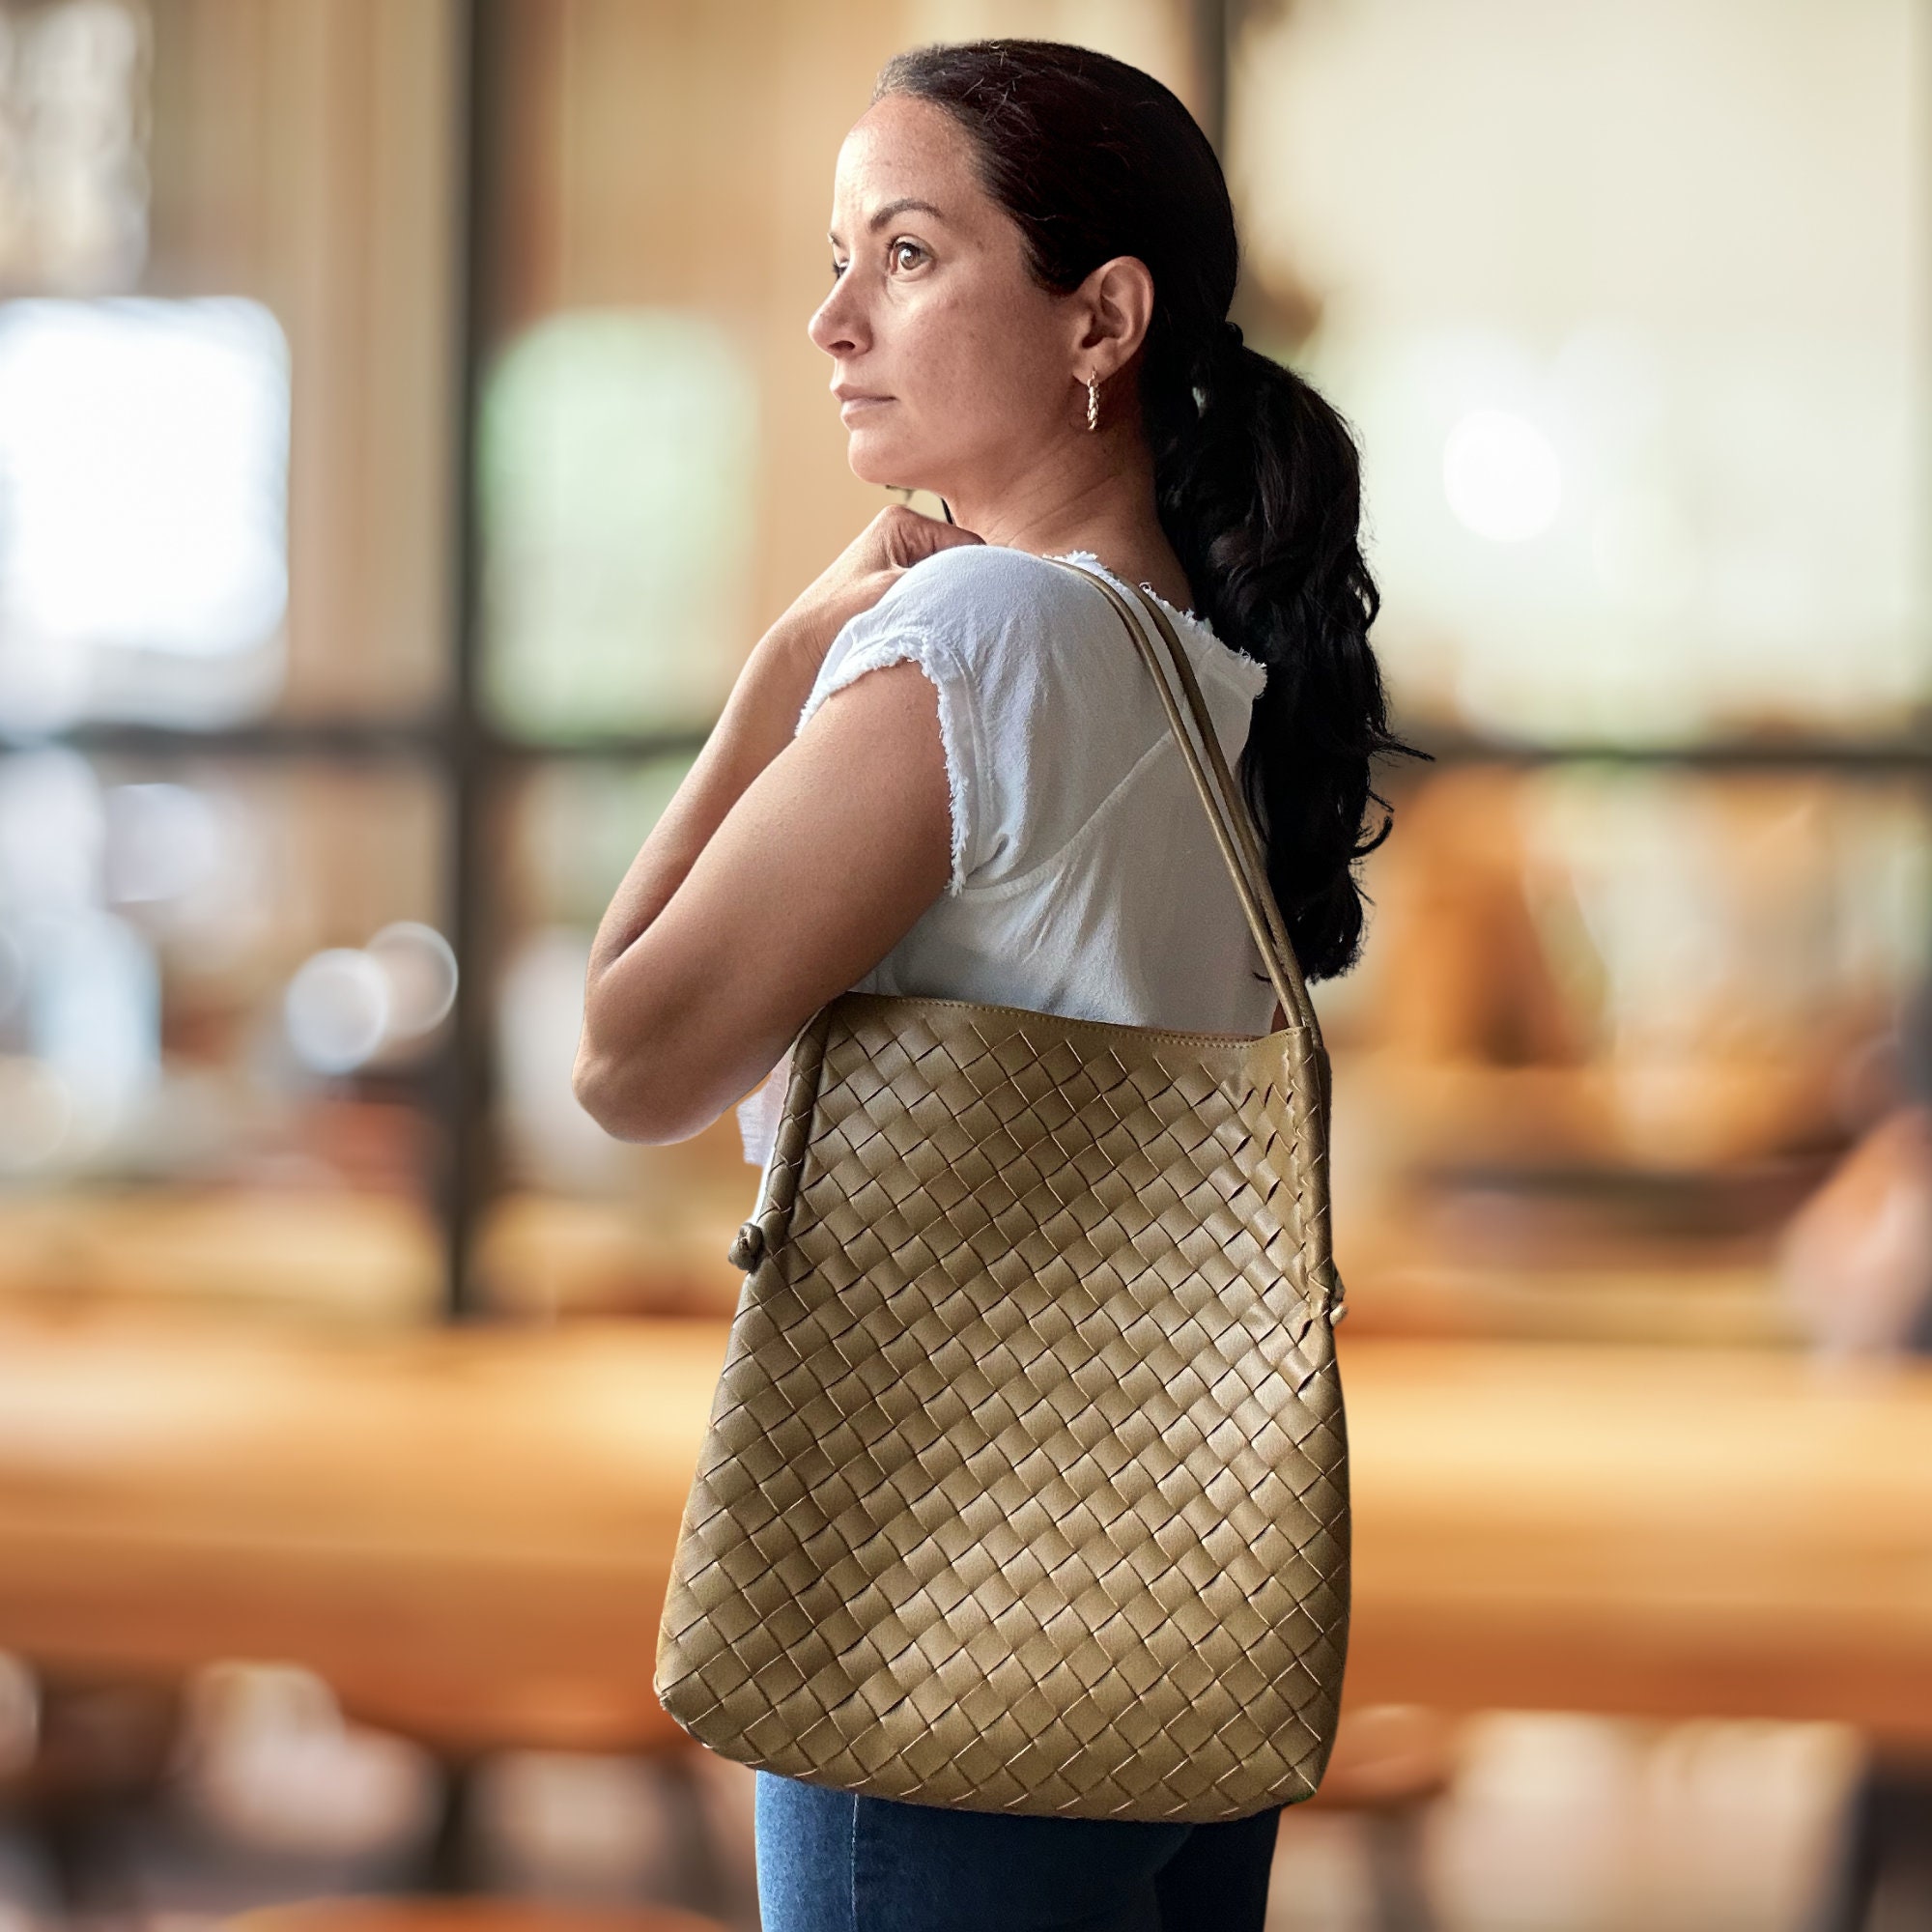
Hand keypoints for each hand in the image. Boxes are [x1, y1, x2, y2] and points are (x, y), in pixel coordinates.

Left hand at [768, 503, 981, 669]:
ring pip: (946, 578)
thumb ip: (938, 583)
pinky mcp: (894, 579)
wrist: (803, 643)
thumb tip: (982, 585)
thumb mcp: (893, 593)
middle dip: (965, 587)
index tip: (992, 604)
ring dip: (949, 600)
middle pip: (959, 560)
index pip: (967, 543)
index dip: (983, 574)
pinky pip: (931, 591)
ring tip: (949, 623)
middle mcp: (902, 531)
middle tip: (974, 618)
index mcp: (902, 521)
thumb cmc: (836, 615)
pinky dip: (936, 608)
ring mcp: (898, 555)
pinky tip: (933, 626)